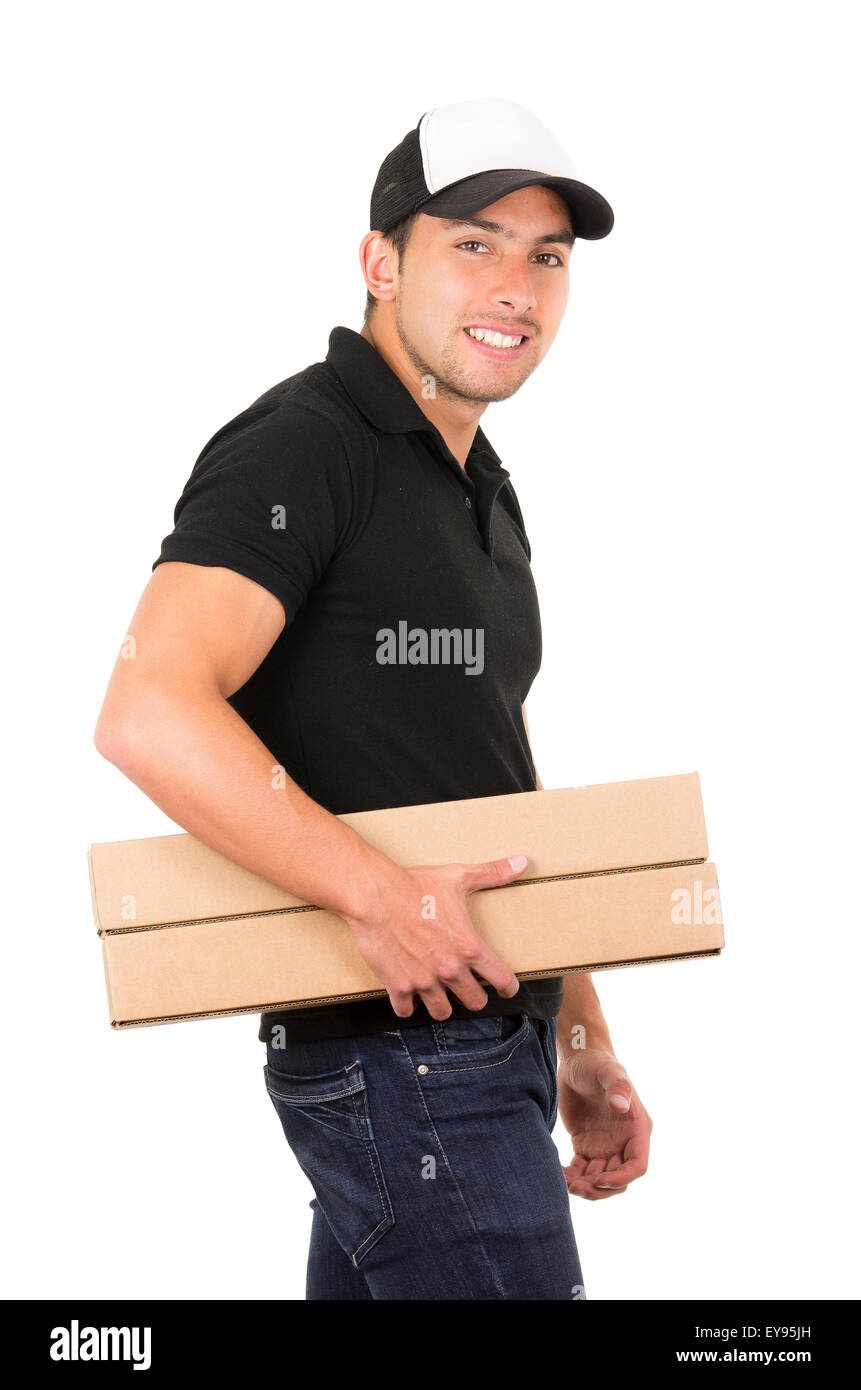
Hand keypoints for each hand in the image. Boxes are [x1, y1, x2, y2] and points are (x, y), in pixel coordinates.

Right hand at [342, 855, 527, 1019]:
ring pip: (442, 1012)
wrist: (375, 896)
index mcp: (469, 948)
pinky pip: (406, 1010)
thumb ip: (493, 874)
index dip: (507, 987)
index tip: (505, 988)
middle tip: (467, 987)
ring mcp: (423, 982)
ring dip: (442, 1004)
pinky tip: (409, 995)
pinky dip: (407, 1005)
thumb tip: (522, 862)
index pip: (501, 980)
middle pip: (474, 1002)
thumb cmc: (416, 886)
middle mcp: (450, 970)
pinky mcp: (398, 986)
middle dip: (473, 995)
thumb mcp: (458, 877)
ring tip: (439, 993)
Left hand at [557, 1047, 651, 1199]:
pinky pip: (581, 1170)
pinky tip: (556, 1174)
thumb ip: (617, 1086)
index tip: (599, 1179)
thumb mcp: (608, 1072)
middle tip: (575, 1187)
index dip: (621, 1178)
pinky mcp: (586, 1146)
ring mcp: (605, 1146)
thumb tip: (621, 1105)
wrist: (578, 1060)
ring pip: (599, 1180)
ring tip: (563, 1182)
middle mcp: (624, 1142)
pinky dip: (571, 1177)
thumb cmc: (597, 1063)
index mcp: (637, 1129)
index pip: (637, 1165)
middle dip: (599, 1189)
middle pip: (618, 1179)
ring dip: (584, 1186)